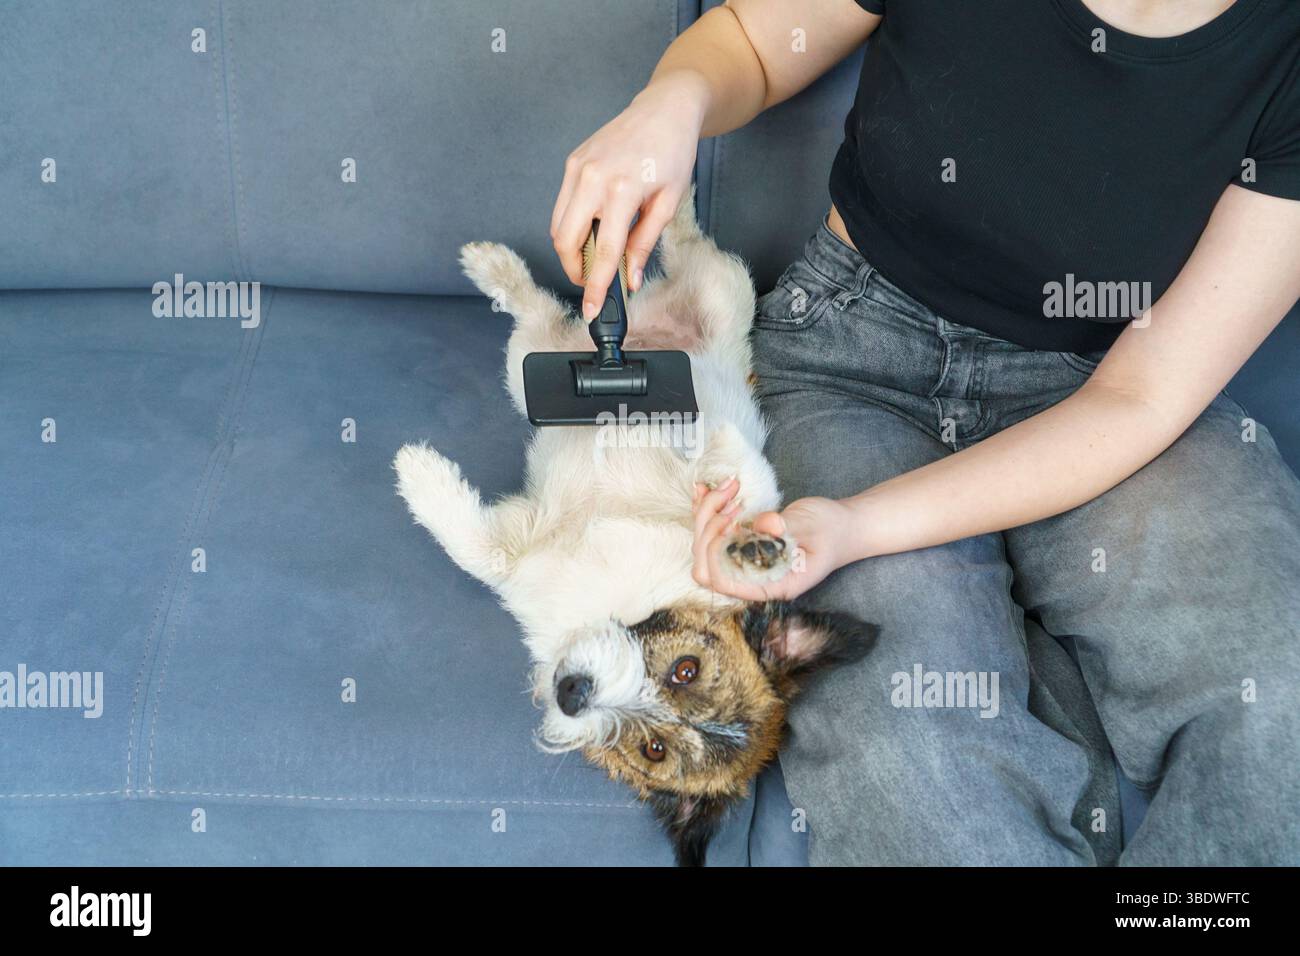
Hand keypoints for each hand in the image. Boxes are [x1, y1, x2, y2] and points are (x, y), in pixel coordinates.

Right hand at [550, 73, 706, 318]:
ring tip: (595, 257)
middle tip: (593, 282)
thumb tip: (631, 278)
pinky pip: (562, 205)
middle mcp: (592, 178)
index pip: (603, 252)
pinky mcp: (572, 162)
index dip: (597, 286)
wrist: (665, 110)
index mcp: (622, 190)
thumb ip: (644, 243)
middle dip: (575, 269)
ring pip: (558, 225)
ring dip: (571, 249)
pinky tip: (593, 229)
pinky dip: (572, 225)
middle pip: (566, 241)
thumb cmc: (672, 153)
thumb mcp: (667, 203)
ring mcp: (577, 168)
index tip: (592, 309)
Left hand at [691, 478, 853, 601]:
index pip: (727, 583)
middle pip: (706, 569)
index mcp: (773, 584)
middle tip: (731, 501)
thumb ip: (786, 527)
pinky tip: (704, 488)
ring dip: (707, 516)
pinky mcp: (742, 546)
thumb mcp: (813, 525)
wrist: (843, 527)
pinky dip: (704, 511)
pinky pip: (712, 534)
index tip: (731, 524)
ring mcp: (745, 563)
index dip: (716, 555)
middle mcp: (753, 579)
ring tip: (729, 489)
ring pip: (704, 550)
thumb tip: (762, 524)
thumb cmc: (832, 530)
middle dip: (708, 531)